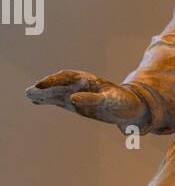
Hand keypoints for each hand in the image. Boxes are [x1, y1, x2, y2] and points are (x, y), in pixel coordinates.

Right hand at [26, 71, 150, 129]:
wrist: (134, 108)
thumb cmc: (124, 102)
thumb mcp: (110, 101)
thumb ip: (92, 99)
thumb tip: (73, 98)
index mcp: (90, 81)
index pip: (67, 78)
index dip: (53, 81)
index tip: (41, 86)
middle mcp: (82, 86)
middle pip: (60, 84)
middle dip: (45, 87)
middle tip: (29, 92)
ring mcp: (79, 94)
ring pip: (58, 92)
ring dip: (44, 93)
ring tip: (29, 95)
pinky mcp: (78, 104)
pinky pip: (61, 100)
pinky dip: (48, 99)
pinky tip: (37, 101)